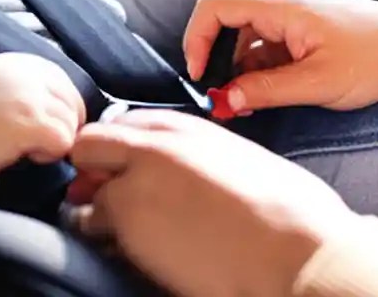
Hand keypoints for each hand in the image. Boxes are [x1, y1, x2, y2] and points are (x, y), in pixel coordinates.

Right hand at [0, 52, 86, 179]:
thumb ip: (28, 86)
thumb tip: (60, 106)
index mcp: (23, 62)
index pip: (65, 84)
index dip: (62, 110)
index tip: (48, 125)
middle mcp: (30, 74)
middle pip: (72, 104)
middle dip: (62, 126)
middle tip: (38, 141)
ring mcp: (31, 97)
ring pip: (70, 124)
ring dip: (55, 140)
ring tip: (28, 146)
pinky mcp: (31, 122)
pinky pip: (63, 141)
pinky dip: (50, 153)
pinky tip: (28, 153)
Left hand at [66, 109, 359, 296]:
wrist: (293, 252)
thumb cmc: (292, 215)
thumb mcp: (247, 164)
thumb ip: (209, 160)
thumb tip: (205, 179)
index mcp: (187, 128)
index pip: (125, 124)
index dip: (123, 150)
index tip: (127, 169)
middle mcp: (153, 144)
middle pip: (90, 144)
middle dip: (93, 171)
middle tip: (108, 198)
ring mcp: (131, 180)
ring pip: (84, 190)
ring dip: (95, 210)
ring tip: (117, 233)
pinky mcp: (121, 218)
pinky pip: (88, 227)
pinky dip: (98, 239)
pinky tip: (123, 252)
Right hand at [182, 0, 377, 115]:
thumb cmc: (374, 56)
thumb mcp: (318, 83)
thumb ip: (266, 91)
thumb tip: (225, 99)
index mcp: (279, 5)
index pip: (213, 7)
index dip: (196, 39)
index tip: (199, 74)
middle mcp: (279, 3)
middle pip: (224, 22)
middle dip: (216, 61)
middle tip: (221, 98)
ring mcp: (288, 16)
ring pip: (243, 39)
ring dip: (238, 70)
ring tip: (246, 104)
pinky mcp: (298, 30)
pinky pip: (264, 47)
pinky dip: (257, 71)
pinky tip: (266, 95)